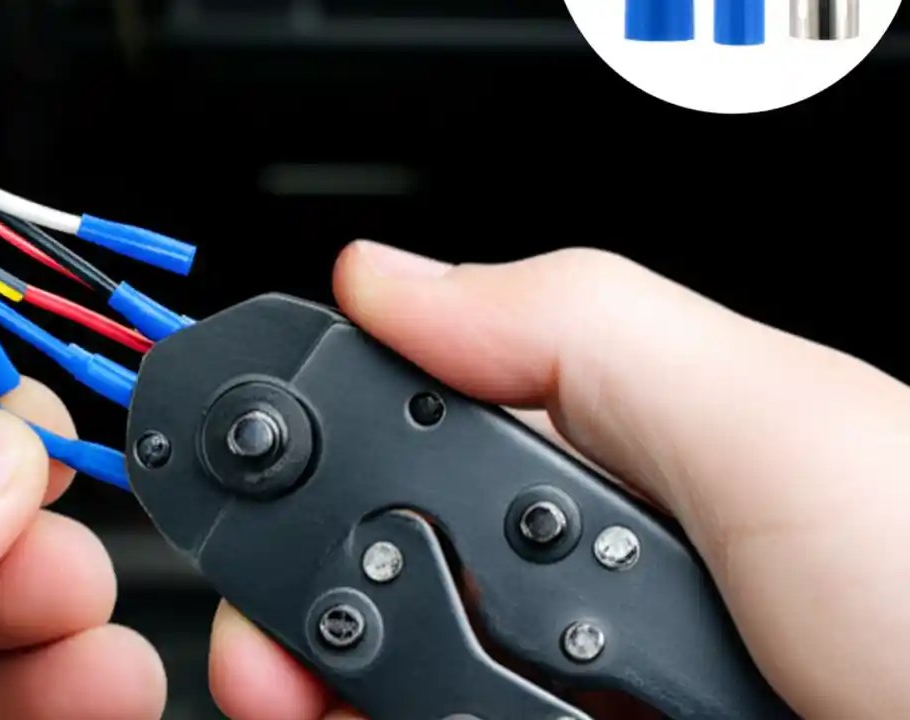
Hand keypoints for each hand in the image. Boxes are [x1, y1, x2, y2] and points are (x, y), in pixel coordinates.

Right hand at [209, 242, 909, 719]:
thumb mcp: (772, 427)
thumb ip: (573, 328)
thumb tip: (384, 276)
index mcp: (618, 469)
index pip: (410, 449)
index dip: (311, 487)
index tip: (247, 536)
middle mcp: (596, 590)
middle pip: (387, 597)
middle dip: (305, 631)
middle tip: (278, 679)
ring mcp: (587, 697)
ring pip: (408, 698)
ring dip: (350, 705)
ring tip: (346, 711)